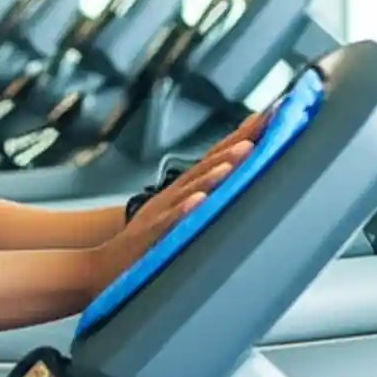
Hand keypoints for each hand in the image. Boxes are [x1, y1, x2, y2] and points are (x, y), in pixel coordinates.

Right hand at [88, 112, 268, 295]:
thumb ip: (201, 197)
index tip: (274, 111)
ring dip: (218, 169)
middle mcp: (174, 195)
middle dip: (240, 140)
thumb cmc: (144, 242)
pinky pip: (169, 221)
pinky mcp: (150, 236)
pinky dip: (185, 209)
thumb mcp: (176, 214)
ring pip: (193, 187)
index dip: (245, 133)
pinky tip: (201, 200)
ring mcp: (162, 213)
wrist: (102, 265)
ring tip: (243, 151)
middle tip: (269, 119)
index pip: (218, 155)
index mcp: (184, 190)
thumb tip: (234, 180)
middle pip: (210, 162)